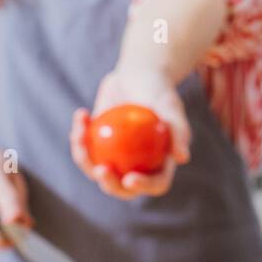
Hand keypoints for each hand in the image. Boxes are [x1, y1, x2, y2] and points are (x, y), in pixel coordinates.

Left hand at [69, 65, 190, 199]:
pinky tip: (82, 115)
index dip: (143, 186)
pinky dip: (80, 134)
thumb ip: (178, 130)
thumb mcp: (170, 105)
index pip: (155, 183)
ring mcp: (115, 159)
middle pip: (123, 186)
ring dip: (84, 157)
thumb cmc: (158, 89)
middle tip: (100, 169)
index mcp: (160, 163)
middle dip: (109, 184)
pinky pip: (84, 148)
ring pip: (97, 170)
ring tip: (80, 134)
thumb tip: (182, 158)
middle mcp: (138, 166)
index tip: (129, 178)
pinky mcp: (96, 147)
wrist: (137, 74)